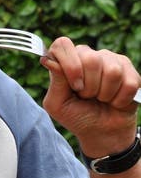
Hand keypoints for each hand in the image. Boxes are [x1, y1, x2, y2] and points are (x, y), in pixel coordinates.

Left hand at [41, 37, 139, 157]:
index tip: (75, 87)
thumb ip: (55, 81)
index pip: (62, 44)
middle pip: (91, 59)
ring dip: (105, 94)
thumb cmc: (77, 116)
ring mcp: (111, 61)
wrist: (101, 132)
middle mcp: (88, 55)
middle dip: (89, 87)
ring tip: (101, 99)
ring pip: (112, 71)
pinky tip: (115, 102)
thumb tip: (48, 59)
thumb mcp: (57, 104)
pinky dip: (119, 100)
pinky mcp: (130, 72)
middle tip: (87, 97)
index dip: (70, 66)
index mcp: (67, 60)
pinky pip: (129, 83)